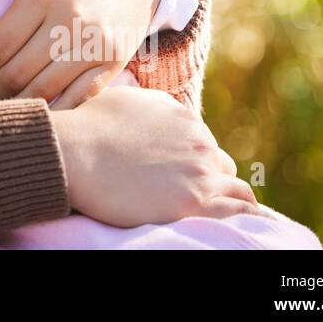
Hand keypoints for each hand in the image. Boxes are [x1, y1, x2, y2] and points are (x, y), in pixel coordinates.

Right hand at [51, 87, 258, 225]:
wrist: (74, 153)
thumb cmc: (90, 125)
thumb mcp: (127, 98)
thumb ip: (154, 104)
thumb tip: (163, 109)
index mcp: (186, 119)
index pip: (204, 144)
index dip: (193, 159)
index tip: (180, 172)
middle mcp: (200, 143)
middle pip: (222, 166)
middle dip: (211, 177)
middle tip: (192, 193)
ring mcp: (199, 174)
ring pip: (236, 189)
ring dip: (230, 198)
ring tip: (224, 213)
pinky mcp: (192, 203)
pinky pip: (238, 211)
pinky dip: (245, 215)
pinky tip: (247, 223)